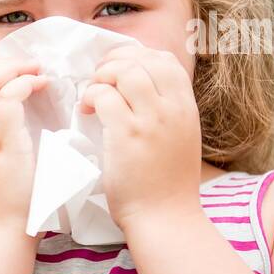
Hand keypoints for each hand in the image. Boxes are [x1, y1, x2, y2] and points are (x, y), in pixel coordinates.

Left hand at [77, 44, 202, 227]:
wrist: (165, 218)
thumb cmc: (166, 184)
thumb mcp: (180, 138)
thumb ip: (167, 112)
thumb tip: (142, 88)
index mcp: (186, 108)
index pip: (166, 60)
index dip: (137, 55)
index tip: (117, 68)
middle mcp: (173, 109)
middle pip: (144, 60)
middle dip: (114, 62)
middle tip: (99, 80)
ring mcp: (151, 120)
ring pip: (125, 72)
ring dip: (102, 78)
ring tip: (92, 96)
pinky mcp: (127, 135)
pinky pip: (105, 97)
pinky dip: (91, 97)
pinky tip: (87, 112)